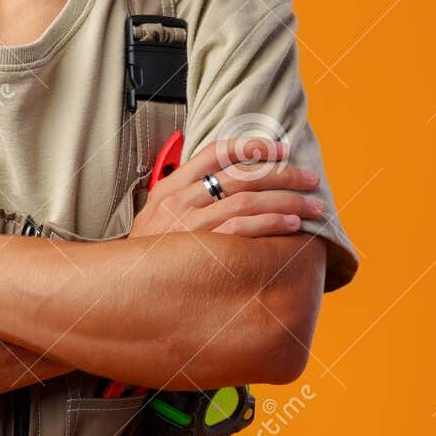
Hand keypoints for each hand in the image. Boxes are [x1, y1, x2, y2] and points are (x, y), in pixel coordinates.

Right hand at [129, 137, 325, 238]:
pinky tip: (292, 224)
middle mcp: (179, 202)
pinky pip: (244, 230)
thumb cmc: (147, 256)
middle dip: (281, 174)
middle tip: (308, 178)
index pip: (214, 152)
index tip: (279, 148)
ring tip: (311, 205)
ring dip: (286, 200)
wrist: (123, 288)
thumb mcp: (156, 218)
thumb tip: (227, 186)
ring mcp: (189, 225)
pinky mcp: (200, 249)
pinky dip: (272, 224)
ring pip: (248, 201)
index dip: (252, 146)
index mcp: (169, 189)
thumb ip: (185, 199)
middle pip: (240, 175)